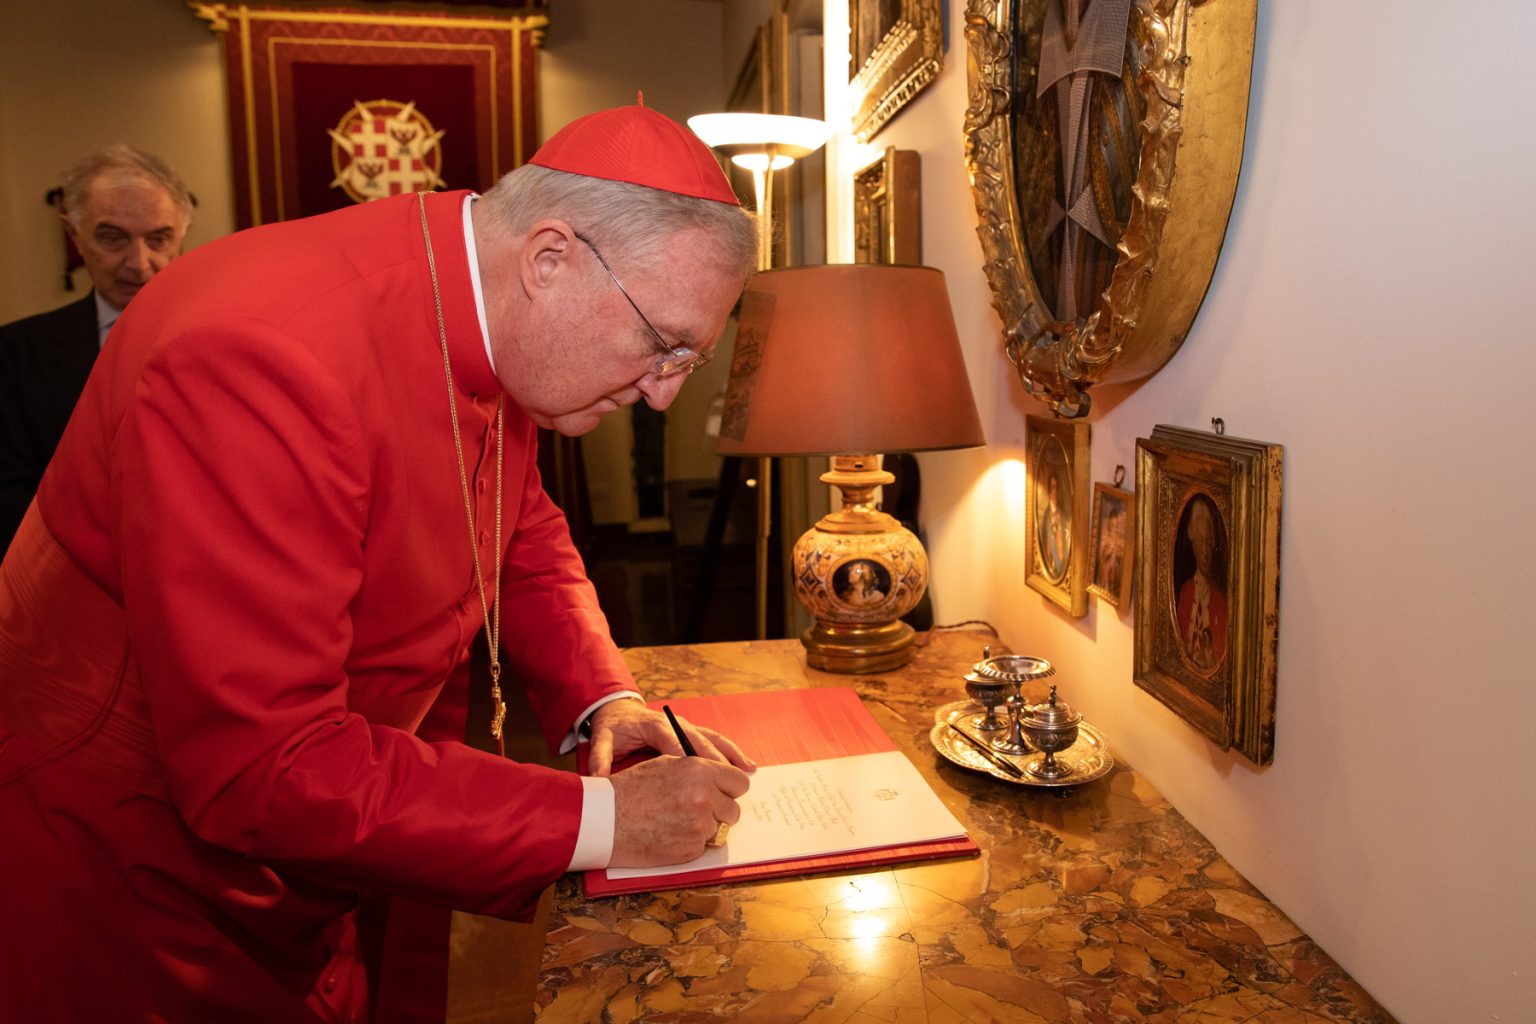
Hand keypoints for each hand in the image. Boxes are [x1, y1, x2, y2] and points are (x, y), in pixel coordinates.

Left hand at [586, 698, 755, 776]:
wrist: (618, 709)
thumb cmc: (613, 726)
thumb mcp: (602, 738)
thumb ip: (600, 756)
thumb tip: (597, 776)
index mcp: (655, 725)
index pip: (673, 743)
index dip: (686, 760)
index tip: (696, 779)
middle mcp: (676, 724)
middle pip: (700, 741)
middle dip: (715, 762)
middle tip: (730, 782)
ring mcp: (687, 726)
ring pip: (714, 740)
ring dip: (731, 756)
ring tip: (748, 772)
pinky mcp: (693, 732)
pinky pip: (717, 742)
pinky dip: (733, 754)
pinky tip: (747, 767)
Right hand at [608, 754, 751, 866]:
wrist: (606, 819)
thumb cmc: (632, 790)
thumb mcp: (666, 765)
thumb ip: (698, 770)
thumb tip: (720, 777)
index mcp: (699, 770)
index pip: (739, 782)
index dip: (731, 789)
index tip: (723, 794)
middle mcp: (704, 796)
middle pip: (734, 809)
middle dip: (720, 811)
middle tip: (699, 811)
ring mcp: (699, 825)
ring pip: (720, 829)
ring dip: (706, 828)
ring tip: (679, 821)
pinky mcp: (692, 848)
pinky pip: (704, 845)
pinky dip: (692, 842)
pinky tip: (670, 834)